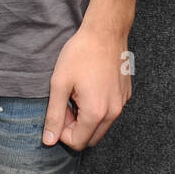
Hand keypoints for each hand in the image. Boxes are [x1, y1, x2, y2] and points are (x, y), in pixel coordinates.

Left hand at [42, 18, 131, 150]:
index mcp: (96, 112)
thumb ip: (54, 115)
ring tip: (78, 93)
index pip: (77, 142)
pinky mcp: (126, 95)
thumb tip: (49, 141)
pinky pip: (110, 112)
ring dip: (87, 118)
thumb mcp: (60, 83)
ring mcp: (122, 104)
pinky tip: (91, 86)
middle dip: (75, 127)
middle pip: (91, 138)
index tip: (60, 108)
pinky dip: (99, 108)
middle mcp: (114, 113)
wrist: (105, 31)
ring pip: (101, 126)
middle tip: (67, 101)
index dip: (62, 130)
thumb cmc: (81, 53)